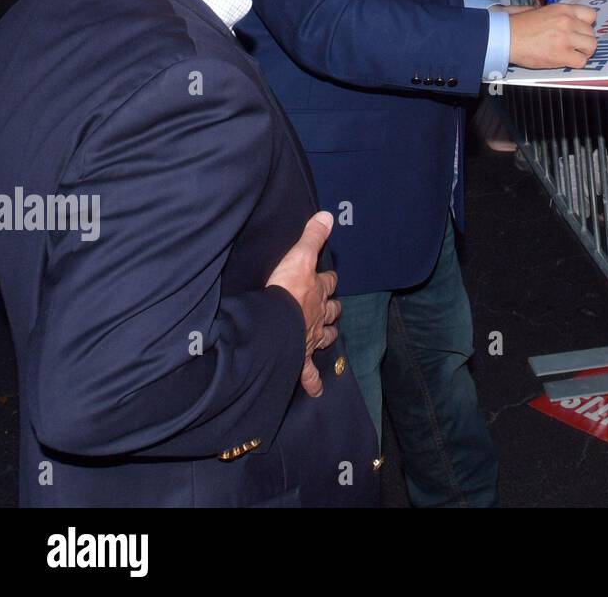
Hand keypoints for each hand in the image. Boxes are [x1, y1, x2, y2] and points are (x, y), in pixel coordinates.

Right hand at [266, 211, 340, 397]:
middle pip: (331, 310)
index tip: (329, 278)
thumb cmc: (285, 290)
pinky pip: (306, 373)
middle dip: (332, 308)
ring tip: (329, 337)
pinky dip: (312, 382)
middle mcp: (317, 314)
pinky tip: (316, 391)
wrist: (275, 324)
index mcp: (316, 291)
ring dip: (326, 336)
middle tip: (332, 308)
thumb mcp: (299, 256)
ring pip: (323, 336)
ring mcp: (308, 337)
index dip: (329, 279)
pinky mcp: (297, 357)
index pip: (328, 282)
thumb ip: (312, 236)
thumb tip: (327, 215)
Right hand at [508, 2, 597, 67]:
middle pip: (592, 33)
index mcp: (563, 9)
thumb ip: (556, 13)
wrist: (506, 37)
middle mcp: (568, 22)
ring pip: (591, 47)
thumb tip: (564, 19)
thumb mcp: (540, 10)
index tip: (581, 30)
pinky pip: (581, 61)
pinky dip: (576, 63)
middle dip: (585, 40)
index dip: (587, 24)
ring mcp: (566, 38)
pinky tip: (566, 61)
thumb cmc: (518, 25)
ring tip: (573, 53)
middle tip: (575, 45)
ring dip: (584, 52)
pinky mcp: (562, 55)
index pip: (591, 15)